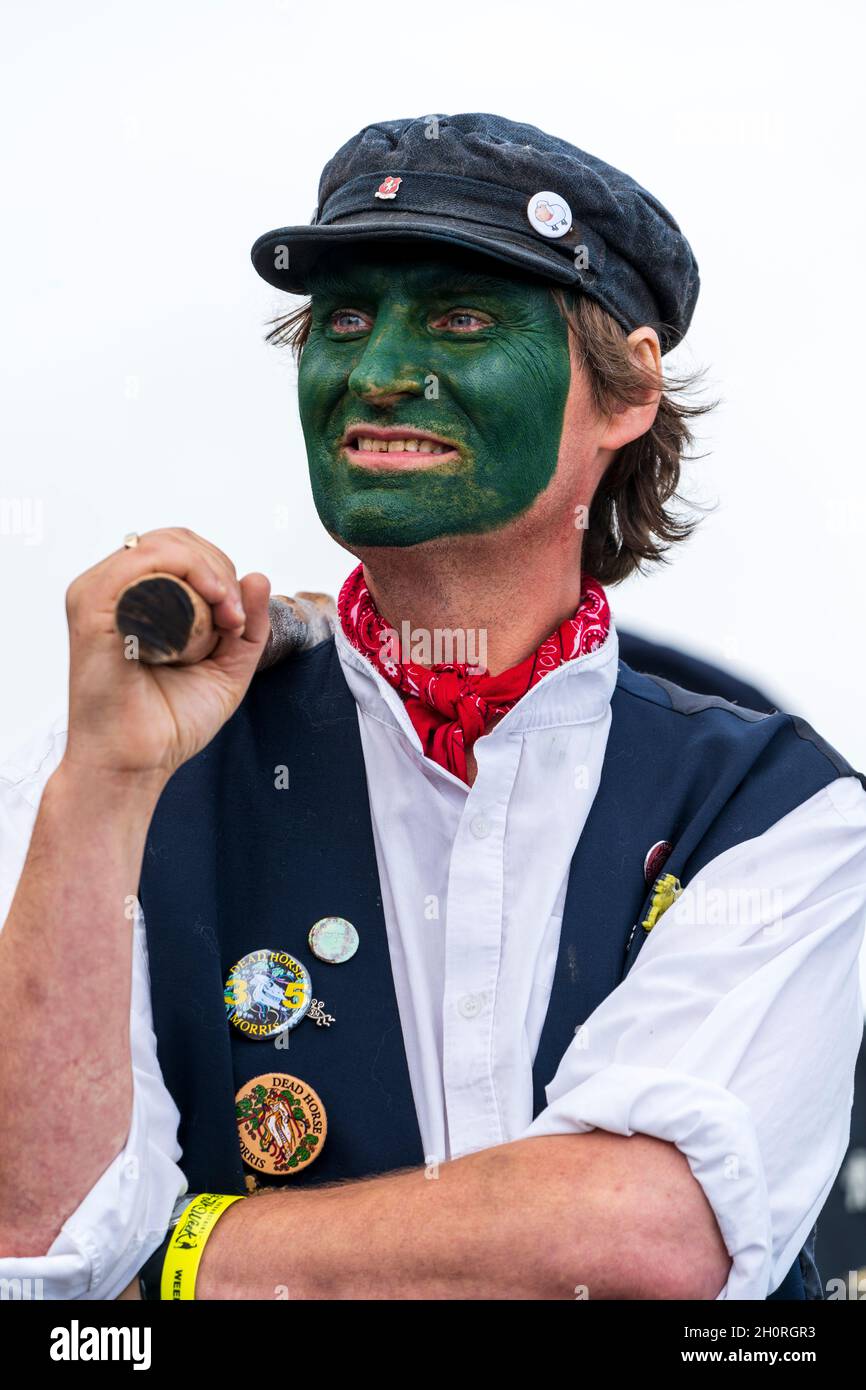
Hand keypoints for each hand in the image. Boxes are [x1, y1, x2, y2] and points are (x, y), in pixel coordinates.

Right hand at [63, 527, 270, 782]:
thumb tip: (258, 576)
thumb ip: (248, 625)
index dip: (220, 570)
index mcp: (136, 597)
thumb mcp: (227, 667)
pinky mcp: (92, 610)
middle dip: (219, 569)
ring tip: (226, 616)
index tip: (240, 618)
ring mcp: (97, 595)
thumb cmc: (171, 721)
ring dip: (209, 571)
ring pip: (162, 546)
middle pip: (175, 540)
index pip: (181, 549)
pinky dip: (186, 571)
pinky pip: (141, 563)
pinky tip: (212, 603)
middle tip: (236, 617)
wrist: (136, 763)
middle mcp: (112, 589)